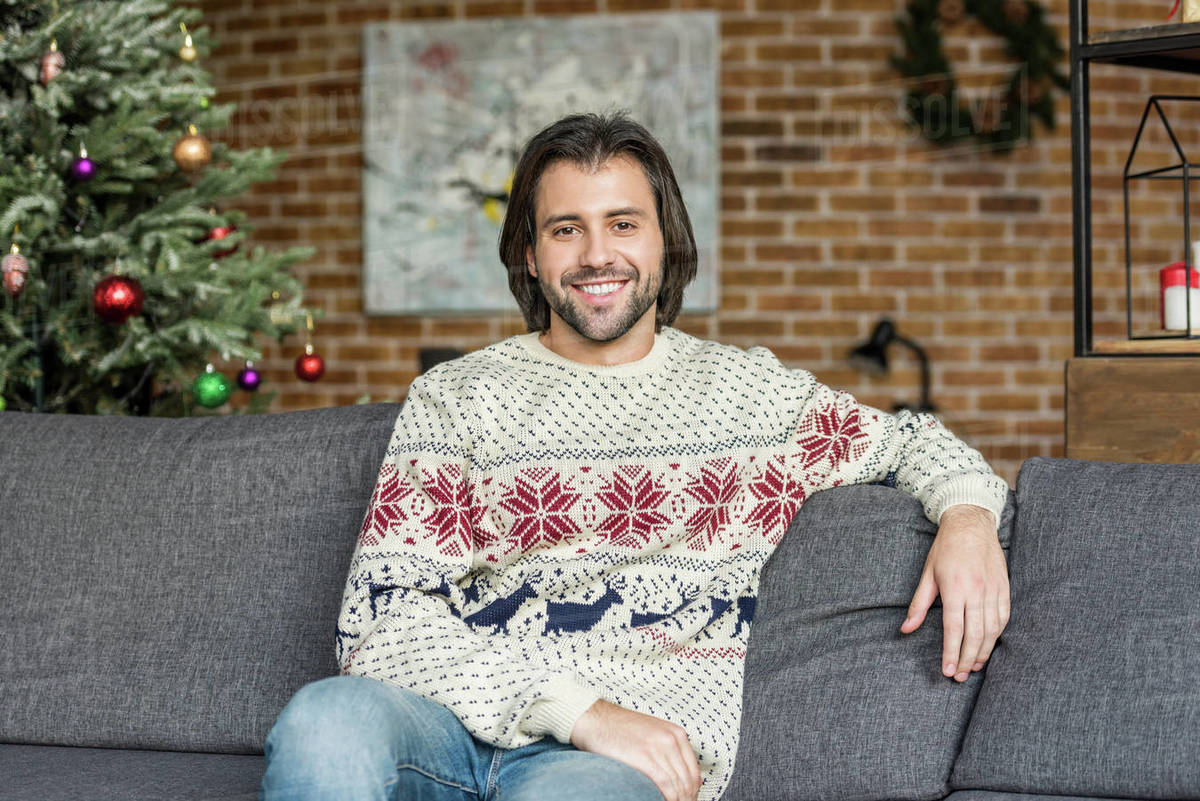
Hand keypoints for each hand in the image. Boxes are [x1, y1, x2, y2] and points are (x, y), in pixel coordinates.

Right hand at [570, 699, 700, 800]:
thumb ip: (670, 752)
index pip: (694, 772)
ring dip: (678, 800)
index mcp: (676, 734)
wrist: (595, 720)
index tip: (688, 800)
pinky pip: (664, 784)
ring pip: (678, 785)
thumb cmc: (620, 729)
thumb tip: (684, 779)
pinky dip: (666, 798)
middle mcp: (671, 739)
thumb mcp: (653, 735)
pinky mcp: (644, 757)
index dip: (692, 792)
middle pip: (688, 780)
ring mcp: (658, 747)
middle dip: (686, 798)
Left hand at [900, 503, 1009, 682]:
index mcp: (955, 588)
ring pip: (992, 630)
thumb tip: (906, 629)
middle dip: (966, 659)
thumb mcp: (927, 575)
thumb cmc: (946, 549)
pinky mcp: (1004, 588)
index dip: (951, 653)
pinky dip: (997, 635)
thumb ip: (919, 605)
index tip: (947, 671)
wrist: (971, 523)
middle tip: (958, 677)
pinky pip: (1004, 618)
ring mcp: (994, 590)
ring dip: (983, 652)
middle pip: (975, 635)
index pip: (954, 629)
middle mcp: (977, 591)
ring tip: (972, 667)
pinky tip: (989, 647)